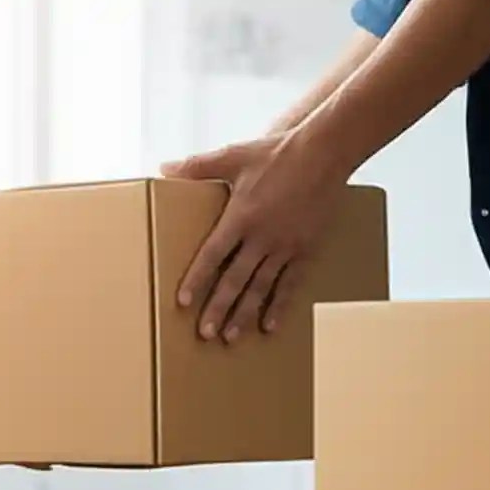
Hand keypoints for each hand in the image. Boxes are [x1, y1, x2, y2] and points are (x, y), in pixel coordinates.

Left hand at [160, 132, 347, 343]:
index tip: (183, 302)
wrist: (324, 152)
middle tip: (205, 333)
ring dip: (244, 313)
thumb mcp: (232, 156)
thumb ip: (197, 166)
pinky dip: (279, 305)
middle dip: (218, 308)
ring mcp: (285, 245)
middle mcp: (261, 236)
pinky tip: (269, 326)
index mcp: (240, 216)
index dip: (197, 279)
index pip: (212, 254)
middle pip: (235, 279)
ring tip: (230, 337)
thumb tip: (164, 168)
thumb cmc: (276, 153)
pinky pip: (290, 283)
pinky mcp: (305, 249)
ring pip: (261, 287)